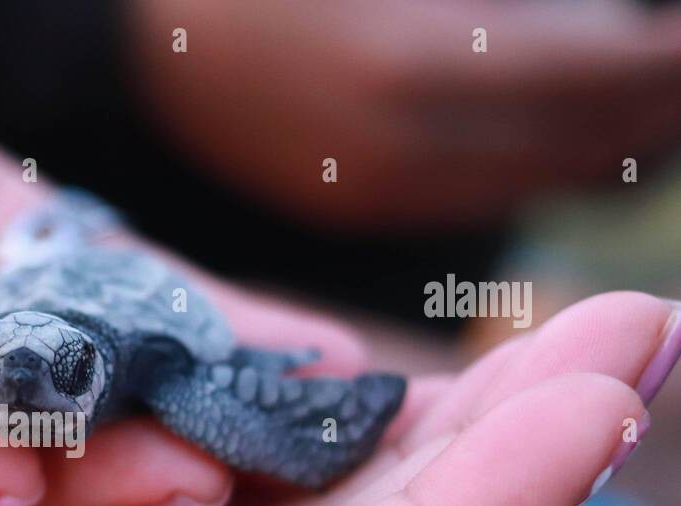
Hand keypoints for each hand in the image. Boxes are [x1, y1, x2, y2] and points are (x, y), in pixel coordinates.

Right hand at [129, 0, 680, 226]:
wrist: (152, 51)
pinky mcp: (364, 209)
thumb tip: (610, 23)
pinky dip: (548, 156)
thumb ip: (500, 3)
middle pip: (584, 141)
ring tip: (651, 86)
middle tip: (680, 62)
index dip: (668, 58)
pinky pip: (491, 192)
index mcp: (408, 67)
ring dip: (612, 132)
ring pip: (545, 176)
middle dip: (658, 100)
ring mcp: (380, 192)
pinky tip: (567, 116)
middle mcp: (401, 153)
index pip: (600, 74)